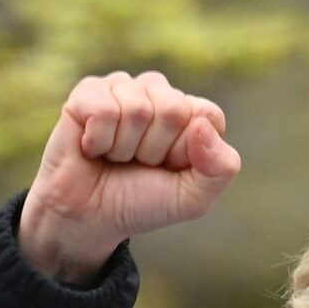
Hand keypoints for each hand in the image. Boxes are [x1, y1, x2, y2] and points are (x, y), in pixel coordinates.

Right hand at [18, 71, 241, 285]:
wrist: (88, 219)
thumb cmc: (141, 203)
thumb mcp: (192, 199)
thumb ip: (220, 169)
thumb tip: (203, 126)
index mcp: (189, 113)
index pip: (208, 115)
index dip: (187, 151)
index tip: (168, 169)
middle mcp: (158, 93)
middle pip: (173, 109)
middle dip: (154, 150)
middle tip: (137, 164)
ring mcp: (123, 88)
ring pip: (137, 109)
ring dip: (124, 148)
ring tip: (114, 157)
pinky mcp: (88, 92)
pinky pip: (104, 109)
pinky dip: (98, 140)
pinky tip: (91, 147)